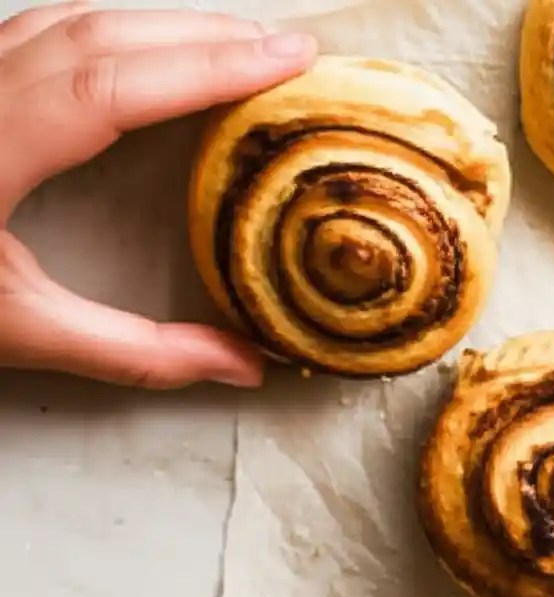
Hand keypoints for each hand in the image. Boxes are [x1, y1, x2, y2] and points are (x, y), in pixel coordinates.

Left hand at [0, 2, 317, 388]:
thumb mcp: (16, 332)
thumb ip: (135, 353)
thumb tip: (242, 367)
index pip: (113, 84)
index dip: (208, 64)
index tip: (285, 59)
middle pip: (104, 31)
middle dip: (206, 31)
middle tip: (288, 47)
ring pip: (75, 17)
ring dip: (165, 23)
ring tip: (238, 41)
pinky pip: (46, 27)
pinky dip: (117, 28)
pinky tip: (154, 45)